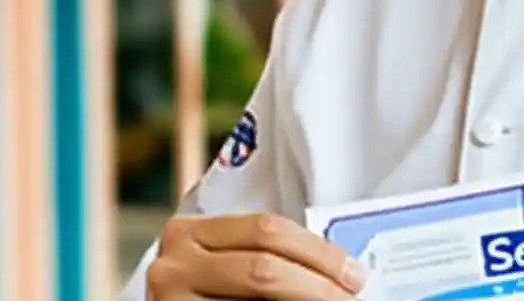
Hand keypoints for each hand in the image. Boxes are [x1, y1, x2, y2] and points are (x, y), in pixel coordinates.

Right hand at [146, 213, 365, 299]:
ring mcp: (168, 299)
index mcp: (187, 231)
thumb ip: (268, 257)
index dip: (318, 252)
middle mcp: (172, 263)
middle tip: (352, 297)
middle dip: (317, 284)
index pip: (266, 229)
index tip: (354, 273)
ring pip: (256, 298)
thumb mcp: (228, 263)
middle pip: (263, 267)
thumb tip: (341, 272)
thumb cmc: (211, 291)